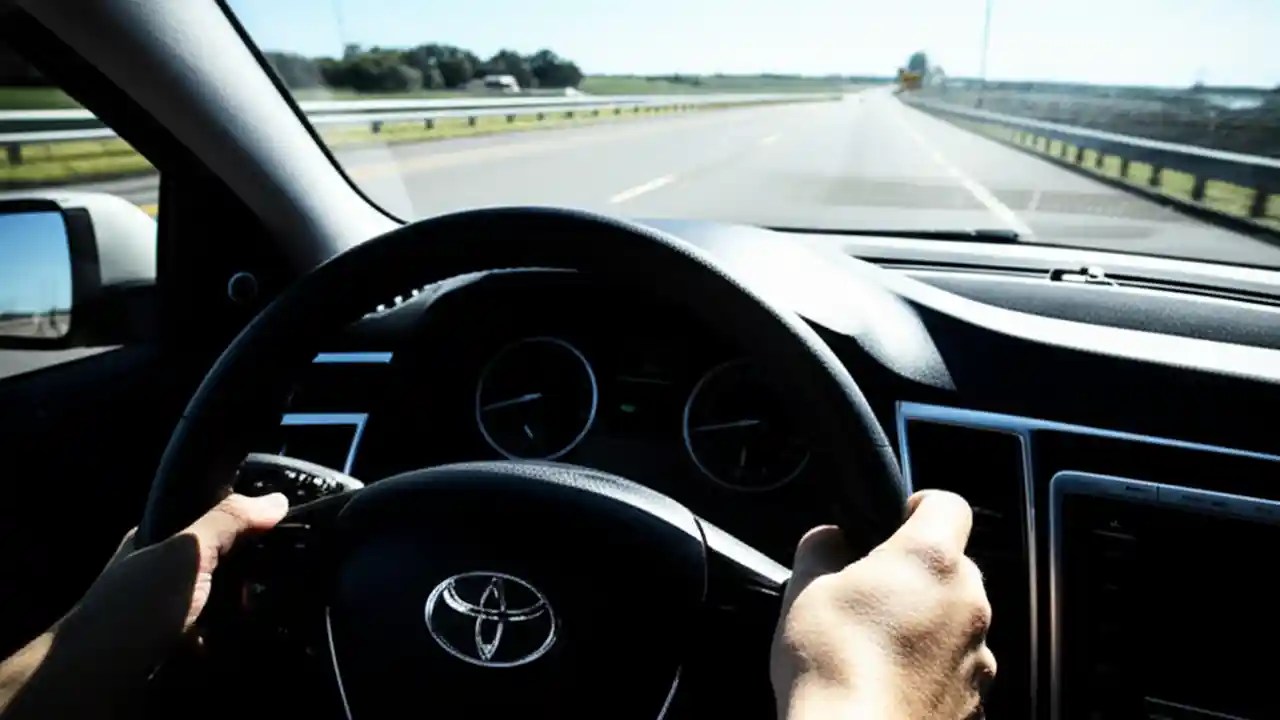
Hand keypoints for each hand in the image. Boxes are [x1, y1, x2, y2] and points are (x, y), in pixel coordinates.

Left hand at [0, 493, 287, 718]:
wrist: (91, 683)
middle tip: (276, 578)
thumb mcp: (183, 553)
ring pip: (224, 606)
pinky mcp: (179, 650)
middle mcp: (164, 576)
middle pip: (223, 565)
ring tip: (265, 612)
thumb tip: (275, 500)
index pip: (211, 520)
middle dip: (249, 574)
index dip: (245, 521)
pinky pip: (219, 642)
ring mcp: (171, 616)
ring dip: (243, 612)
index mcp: (159, 541)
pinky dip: (233, 643)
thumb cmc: (128, 611)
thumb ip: (227, 522)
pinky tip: (244, 642)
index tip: (282, 528)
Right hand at [770, 490, 995, 719]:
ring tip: (874, 646)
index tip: (894, 521)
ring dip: (924, 624)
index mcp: (931, 560)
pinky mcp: (975, 702)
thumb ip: (822, 548)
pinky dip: (928, 670)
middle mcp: (968, 603)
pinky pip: (954, 669)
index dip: (917, 507)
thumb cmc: (834, 666)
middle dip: (915, 575)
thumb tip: (829, 540)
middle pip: (951, 567)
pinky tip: (888, 682)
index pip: (948, 504)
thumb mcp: (805, 587)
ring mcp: (978, 657)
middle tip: (869, 594)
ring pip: (954, 622)